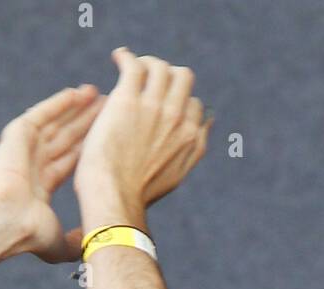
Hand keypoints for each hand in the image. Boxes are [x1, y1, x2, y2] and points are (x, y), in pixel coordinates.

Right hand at [0, 84, 107, 263]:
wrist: (5, 220)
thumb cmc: (28, 233)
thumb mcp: (58, 243)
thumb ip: (75, 242)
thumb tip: (91, 247)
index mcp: (40, 187)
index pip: (69, 161)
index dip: (88, 148)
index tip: (110, 135)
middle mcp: (32, 166)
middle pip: (65, 139)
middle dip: (86, 123)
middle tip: (109, 107)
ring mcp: (23, 149)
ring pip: (56, 123)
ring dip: (76, 109)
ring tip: (98, 94)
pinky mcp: (17, 134)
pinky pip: (42, 113)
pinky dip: (59, 103)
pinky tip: (78, 93)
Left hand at [75, 48, 211, 217]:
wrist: (115, 198)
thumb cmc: (138, 193)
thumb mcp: (178, 174)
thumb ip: (196, 148)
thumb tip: (208, 123)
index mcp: (190, 136)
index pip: (193, 104)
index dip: (177, 101)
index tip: (160, 103)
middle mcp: (177, 117)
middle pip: (183, 77)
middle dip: (168, 74)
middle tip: (149, 77)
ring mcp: (153, 107)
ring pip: (159, 67)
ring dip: (147, 63)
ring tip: (132, 66)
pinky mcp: (128, 100)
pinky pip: (134, 66)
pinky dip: (126, 57)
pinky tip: (118, 57)